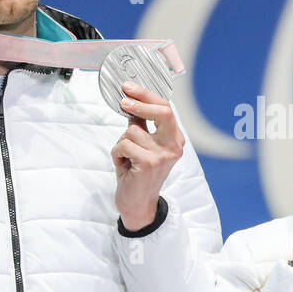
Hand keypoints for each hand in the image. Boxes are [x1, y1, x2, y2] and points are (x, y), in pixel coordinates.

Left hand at [112, 82, 184, 229]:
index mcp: (175, 139)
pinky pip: (124, 144)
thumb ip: (141, 125)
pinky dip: (117, 154)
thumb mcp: (141, 145)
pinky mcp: (150, 162)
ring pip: (132, 130)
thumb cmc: (138, 174)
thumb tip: (131, 101)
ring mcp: (164, 154)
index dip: (146, 94)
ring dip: (121, 142)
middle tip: (123, 101)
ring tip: (126, 158)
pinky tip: (123, 165)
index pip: (165, 108)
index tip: (128, 87)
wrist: (137, 204)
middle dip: (140, 103)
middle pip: (162, 110)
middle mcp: (174, 145)